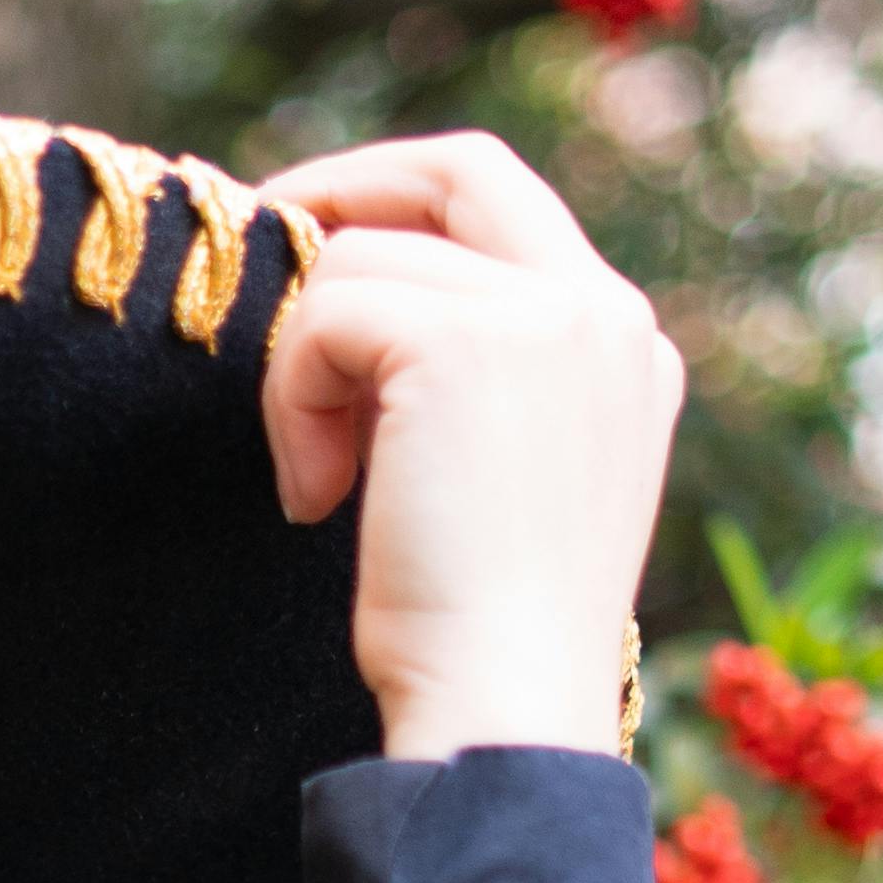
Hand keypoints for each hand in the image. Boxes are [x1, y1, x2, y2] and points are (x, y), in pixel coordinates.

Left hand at [253, 132, 683, 763]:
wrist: (502, 713)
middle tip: (258, 243)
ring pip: (362, 263)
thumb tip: (353, 318)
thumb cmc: (481, 643)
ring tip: (318, 484)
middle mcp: (605, 312)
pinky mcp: (468, 341)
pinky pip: (327, 316)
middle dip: (343, 189)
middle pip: (458, 169)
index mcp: (624, 345)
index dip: (401, 204)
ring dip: (303, 368)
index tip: (315, 242)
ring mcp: (548, 316)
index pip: (509, 209)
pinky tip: (314, 497)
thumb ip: (475, 386)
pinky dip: (292, 399)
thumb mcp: (500, 487)